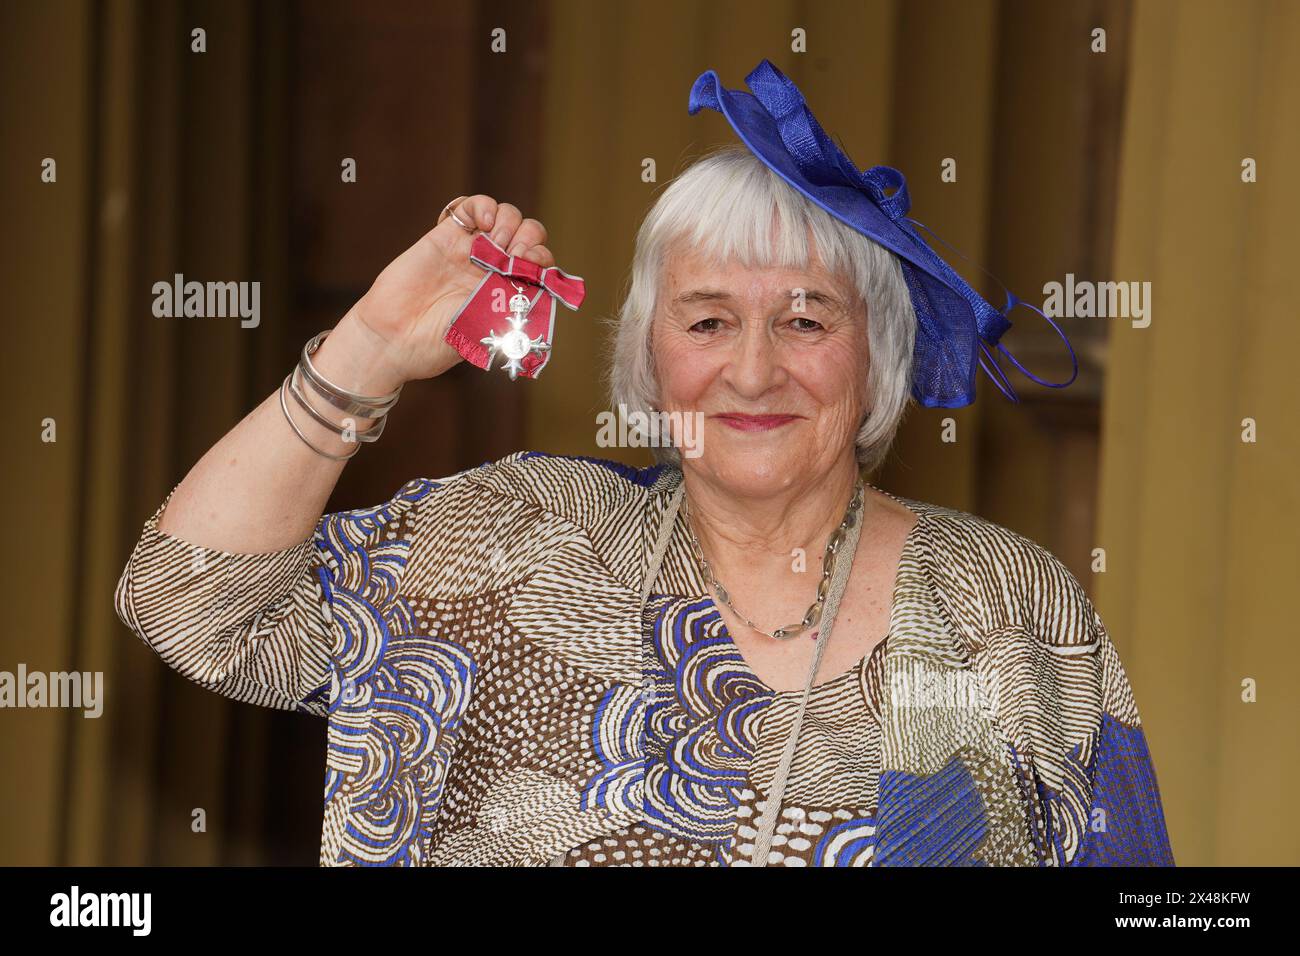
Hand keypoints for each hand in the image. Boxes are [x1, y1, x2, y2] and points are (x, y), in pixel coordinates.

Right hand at [337, 196, 556, 386]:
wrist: (394, 338)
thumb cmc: (438, 343)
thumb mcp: (487, 331)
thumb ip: (512, 307)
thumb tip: (539, 285)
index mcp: (508, 292)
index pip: (540, 265)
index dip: (542, 260)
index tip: (531, 269)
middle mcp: (493, 269)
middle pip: (528, 235)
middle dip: (530, 238)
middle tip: (514, 254)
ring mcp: (470, 251)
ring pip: (506, 217)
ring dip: (510, 222)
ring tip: (496, 241)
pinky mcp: (446, 236)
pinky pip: (472, 207)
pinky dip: (484, 205)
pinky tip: (482, 222)